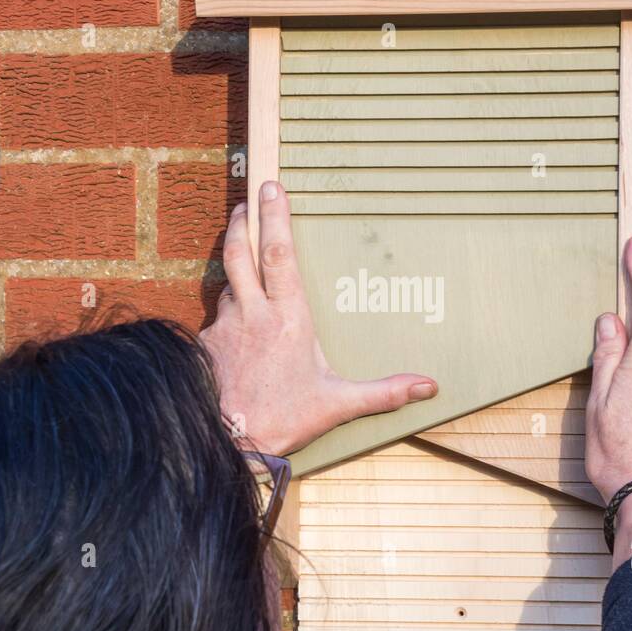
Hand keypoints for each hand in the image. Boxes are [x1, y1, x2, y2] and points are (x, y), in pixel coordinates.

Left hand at [200, 182, 437, 455]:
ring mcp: (224, 327)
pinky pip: (215, 319)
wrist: (227, 442)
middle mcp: (252, 313)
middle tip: (246, 202)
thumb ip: (383, 391)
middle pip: (242, 251)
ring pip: (227, 285)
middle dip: (243, 221)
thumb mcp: (338, 403)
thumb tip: (427, 387)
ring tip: (242, 261)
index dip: (275, 216)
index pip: (279, 253)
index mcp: (288, 317)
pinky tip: (231, 326)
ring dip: (233, 269)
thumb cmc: (282, 420)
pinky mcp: (204, 345)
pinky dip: (225, 314)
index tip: (271, 187)